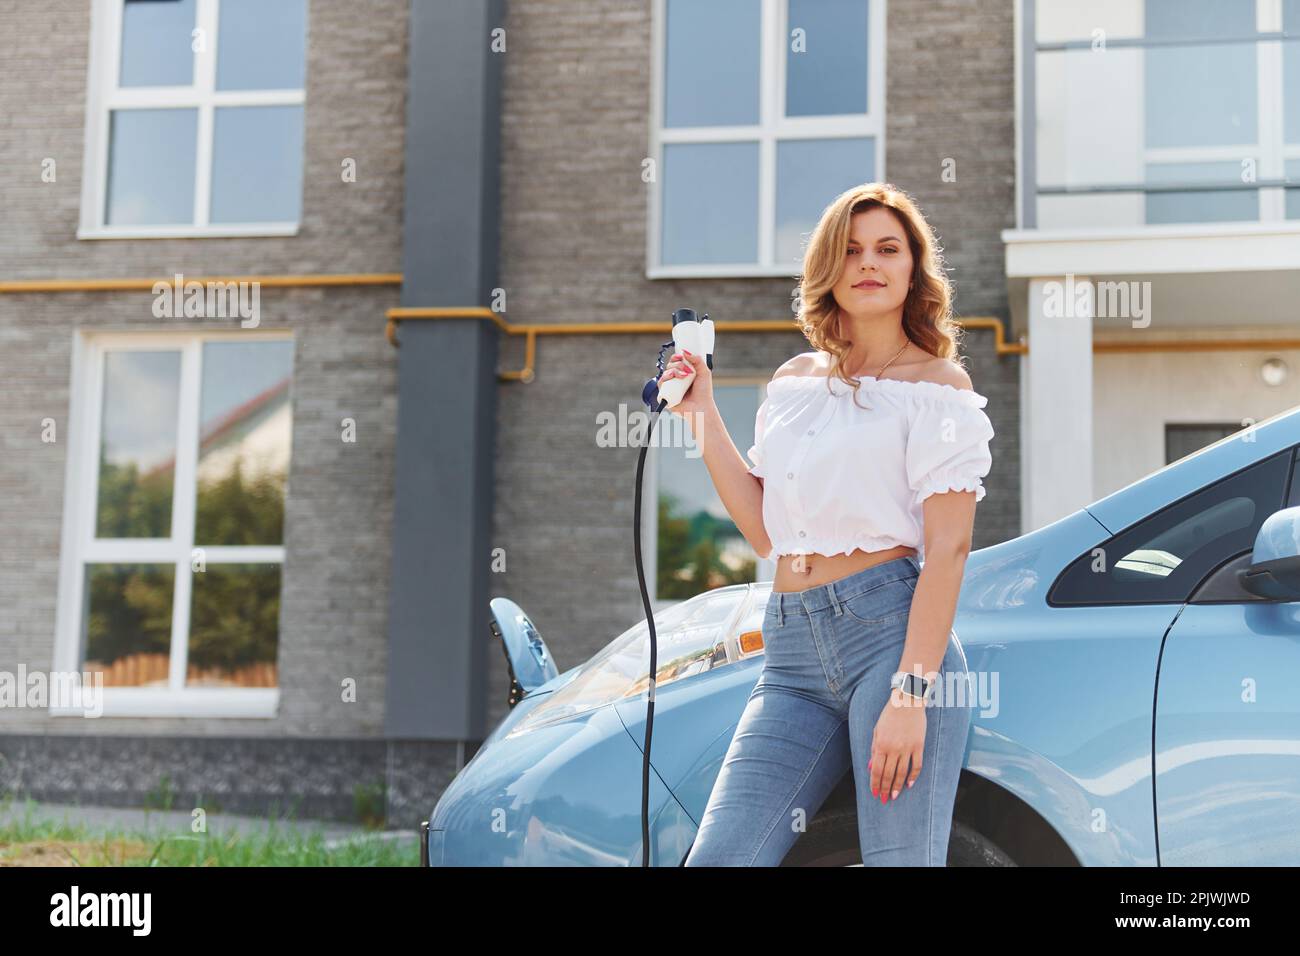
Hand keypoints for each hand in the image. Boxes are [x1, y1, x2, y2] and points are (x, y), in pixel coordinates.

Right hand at [657, 348, 713, 421]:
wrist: (701, 406)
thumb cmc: (704, 392)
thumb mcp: (704, 372)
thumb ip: (697, 360)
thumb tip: (684, 351)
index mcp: (684, 373)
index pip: (675, 361)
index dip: (676, 357)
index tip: (681, 356)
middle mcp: (676, 379)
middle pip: (670, 365)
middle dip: (678, 365)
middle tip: (688, 371)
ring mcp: (670, 387)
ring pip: (665, 373)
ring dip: (673, 371)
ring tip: (684, 377)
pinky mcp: (666, 394)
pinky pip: (660, 384)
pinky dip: (665, 379)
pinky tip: (673, 381)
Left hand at [869, 687, 926, 803]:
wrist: (907, 702)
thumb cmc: (889, 715)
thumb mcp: (877, 731)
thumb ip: (874, 749)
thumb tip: (871, 767)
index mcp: (881, 745)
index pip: (877, 770)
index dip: (875, 783)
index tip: (874, 793)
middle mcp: (894, 749)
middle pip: (889, 774)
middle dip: (885, 789)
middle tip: (884, 800)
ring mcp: (907, 748)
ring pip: (902, 773)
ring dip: (897, 787)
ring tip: (894, 796)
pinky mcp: (919, 746)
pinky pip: (917, 766)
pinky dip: (913, 777)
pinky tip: (909, 785)